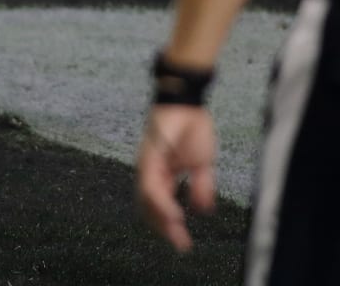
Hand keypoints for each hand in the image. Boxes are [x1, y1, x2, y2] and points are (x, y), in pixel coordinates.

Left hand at [135, 104, 217, 251]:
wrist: (188, 105)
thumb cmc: (193, 130)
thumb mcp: (203, 165)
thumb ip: (202, 187)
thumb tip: (204, 211)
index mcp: (163, 176)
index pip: (161, 206)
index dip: (170, 225)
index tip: (184, 242)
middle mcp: (151, 173)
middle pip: (149, 208)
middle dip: (165, 228)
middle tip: (181, 245)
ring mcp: (147, 166)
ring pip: (146, 200)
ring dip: (161, 220)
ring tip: (176, 235)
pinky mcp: (148, 158)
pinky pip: (151, 185)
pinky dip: (160, 203)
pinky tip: (174, 215)